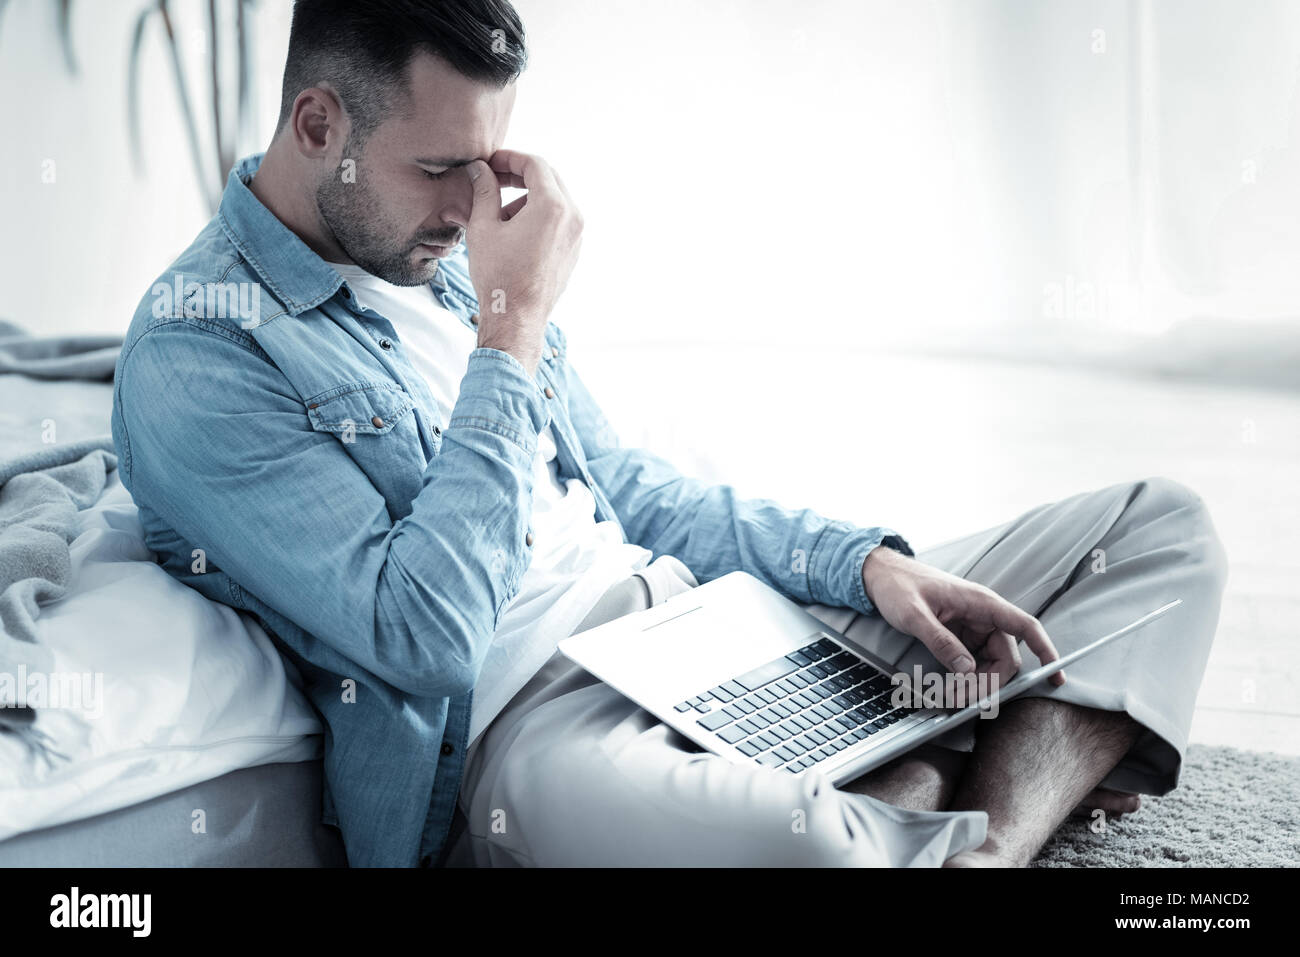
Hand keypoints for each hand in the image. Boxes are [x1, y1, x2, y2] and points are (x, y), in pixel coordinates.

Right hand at [463, 150, 583, 372]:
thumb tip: (479, 169)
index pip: (535, 164)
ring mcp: (577, 235)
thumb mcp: (483, 226)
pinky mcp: (573, 250)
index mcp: (553, 206)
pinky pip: (559, 220)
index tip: (489, 163)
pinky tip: (514, 231)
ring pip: (554, 199)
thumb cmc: (498, 274)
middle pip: (548, 178)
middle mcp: (572, 217)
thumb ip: (484, 190)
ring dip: (528, 196)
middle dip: (520, 174)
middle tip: (493, 179)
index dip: (509, 158)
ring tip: (499, 214)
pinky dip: (538, 215)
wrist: (516, 316)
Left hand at [861, 545, 1063, 688]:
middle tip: (961, 701)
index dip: (1045, 650)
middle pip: (1006, 657)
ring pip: (990, 664)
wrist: (881, 576)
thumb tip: (967, 670)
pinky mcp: (961, 636)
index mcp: (981, 602)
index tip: (1055, 676)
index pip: (1025, 626)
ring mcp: (972, 627)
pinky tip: (950, 688)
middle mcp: (983, 615)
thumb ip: (941, 641)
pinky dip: (966, 679)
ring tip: (950, 697)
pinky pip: (974, 662)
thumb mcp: (914, 615)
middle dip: (989, 683)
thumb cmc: (898, 585)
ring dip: (976, 685)